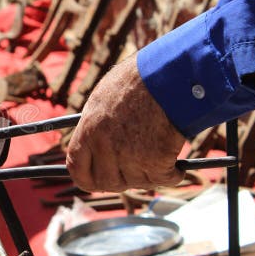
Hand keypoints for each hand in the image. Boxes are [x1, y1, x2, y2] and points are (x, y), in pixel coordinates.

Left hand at [66, 55, 185, 191]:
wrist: (171, 73)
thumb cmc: (139, 81)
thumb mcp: (103, 99)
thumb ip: (95, 128)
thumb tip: (93, 149)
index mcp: (88, 130)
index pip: (77, 169)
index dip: (87, 179)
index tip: (96, 181)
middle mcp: (106, 146)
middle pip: (108, 182)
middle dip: (122, 180)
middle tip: (135, 170)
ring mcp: (130, 155)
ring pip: (138, 182)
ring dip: (149, 174)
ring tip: (158, 154)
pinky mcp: (157, 160)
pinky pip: (165, 179)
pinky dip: (173, 174)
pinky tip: (177, 164)